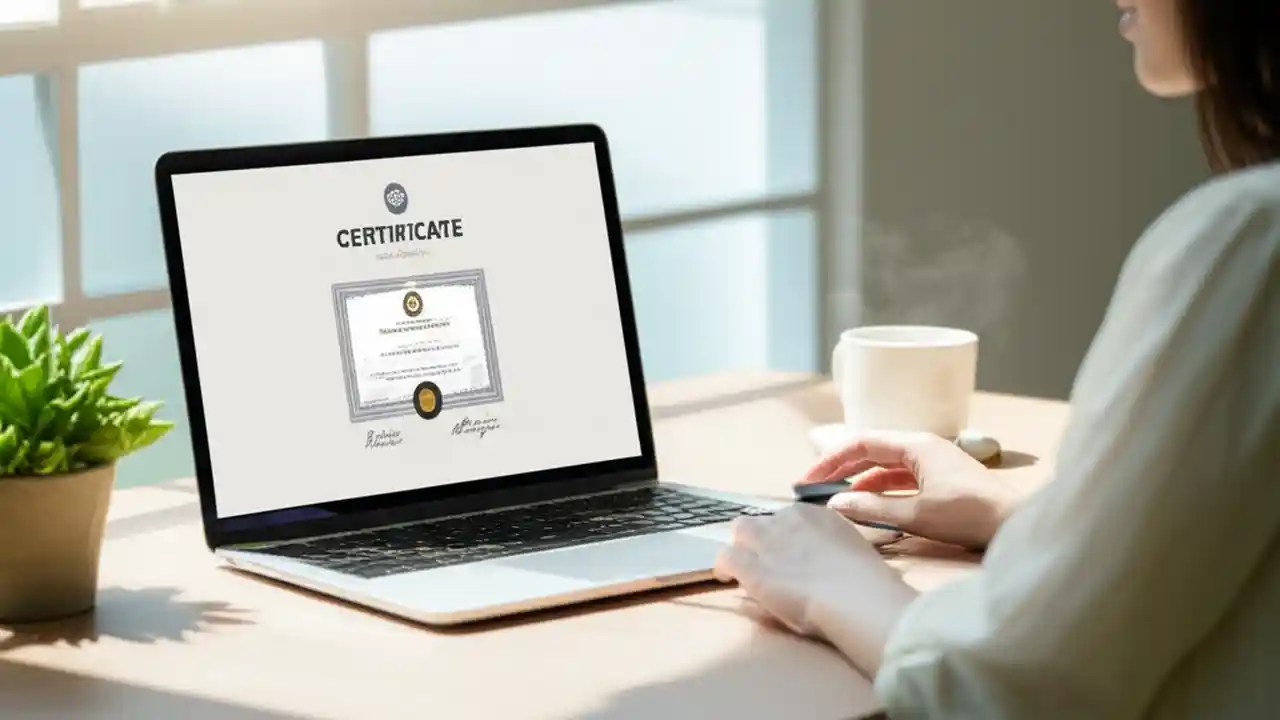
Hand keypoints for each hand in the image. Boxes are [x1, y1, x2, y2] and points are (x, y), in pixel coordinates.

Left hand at [714, 504, 916, 674]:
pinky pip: (725, 557)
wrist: (856, 596)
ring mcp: (766, 539)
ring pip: (740, 532)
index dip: (784, 539)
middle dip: (758, 539)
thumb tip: (815, 554)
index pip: (788, 519)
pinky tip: (726, 578)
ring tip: (745, 569)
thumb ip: (830, 547)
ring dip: (742, 548)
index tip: (789, 556)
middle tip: (765, 563)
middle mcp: (788, 519)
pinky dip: (724, 567)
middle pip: (761, 521)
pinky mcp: (750, 564)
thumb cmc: (866, 582)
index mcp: (816, 514)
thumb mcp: (850, 551)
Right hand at [800, 431, 1016, 549]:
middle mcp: (923, 447)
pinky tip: (867, 504)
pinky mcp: (941, 479)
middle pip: (871, 451)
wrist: (1016, 524)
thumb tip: (835, 504)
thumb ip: (873, 508)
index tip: (808, 480)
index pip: (861, 443)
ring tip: (835, 499)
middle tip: (813, 488)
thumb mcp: (916, 514)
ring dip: (859, 480)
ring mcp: (933, 462)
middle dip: (840, 469)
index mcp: (916, 445)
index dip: (830, 461)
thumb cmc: (969, 514)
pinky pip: (900, 478)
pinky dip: (879, 489)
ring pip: (885, 466)